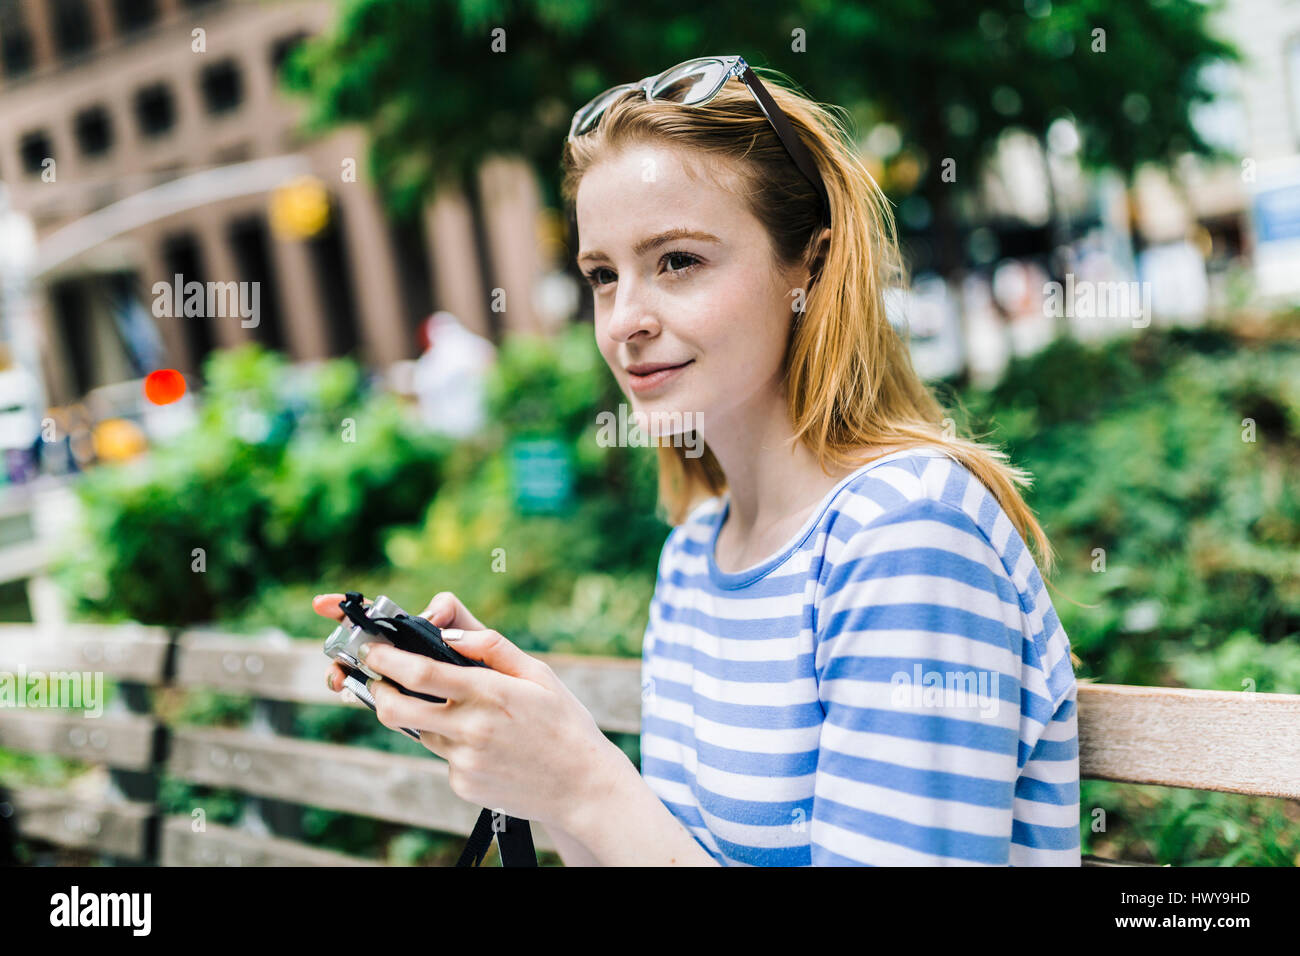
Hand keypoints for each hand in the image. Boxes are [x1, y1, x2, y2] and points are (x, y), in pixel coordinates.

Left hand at [312, 591, 622, 831]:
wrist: (582, 787)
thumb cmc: (563, 722)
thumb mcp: (538, 674)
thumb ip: (492, 646)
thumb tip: (449, 632)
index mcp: (489, 693)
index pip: (419, 673)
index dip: (386, 658)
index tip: (372, 649)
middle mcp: (470, 728)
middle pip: (395, 709)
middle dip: (378, 690)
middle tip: (379, 680)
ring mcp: (464, 761)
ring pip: (419, 732)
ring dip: (422, 717)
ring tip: (458, 711)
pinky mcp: (463, 784)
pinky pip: (442, 757)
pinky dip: (451, 744)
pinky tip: (486, 745)